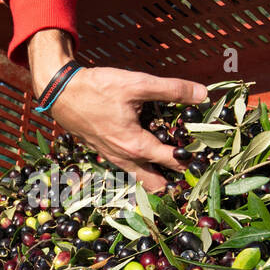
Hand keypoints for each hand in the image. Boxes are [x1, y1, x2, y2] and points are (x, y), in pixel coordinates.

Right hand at [28, 30, 206, 191]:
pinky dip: (143, 167)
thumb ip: (172, 89)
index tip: (210, 155)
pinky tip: (149, 152)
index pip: (174, 162)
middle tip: (194, 170)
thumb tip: (203, 94)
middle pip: (157, 185)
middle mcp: (125, 159)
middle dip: (176, 181)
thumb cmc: (97, 88)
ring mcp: (113, 158)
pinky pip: (129, 168)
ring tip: (177, 166)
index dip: (194, 159)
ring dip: (159, 177)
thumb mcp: (137, 84)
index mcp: (136, 146)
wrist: (60, 92)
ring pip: (141, 179)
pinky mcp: (104, 152)